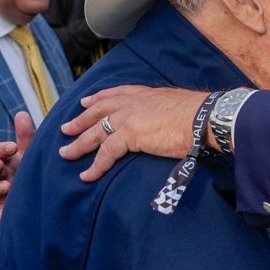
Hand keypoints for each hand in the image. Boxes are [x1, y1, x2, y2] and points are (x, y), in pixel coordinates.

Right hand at [0, 112, 35, 221]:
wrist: (32, 196)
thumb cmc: (28, 169)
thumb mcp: (27, 153)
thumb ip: (25, 136)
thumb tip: (22, 113)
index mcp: (6, 160)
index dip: (2, 149)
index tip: (12, 146)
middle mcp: (0, 176)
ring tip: (7, 186)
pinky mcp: (3, 210)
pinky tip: (3, 214)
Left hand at [59, 86, 208, 180]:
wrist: (203, 118)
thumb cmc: (198, 114)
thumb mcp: (175, 104)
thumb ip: (163, 110)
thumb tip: (168, 120)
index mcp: (143, 94)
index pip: (113, 94)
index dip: (97, 99)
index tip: (85, 102)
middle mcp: (131, 103)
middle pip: (97, 112)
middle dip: (79, 121)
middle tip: (66, 128)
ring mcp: (127, 118)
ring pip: (95, 132)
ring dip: (78, 144)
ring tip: (66, 154)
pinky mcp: (128, 135)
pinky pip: (105, 153)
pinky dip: (95, 166)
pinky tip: (87, 175)